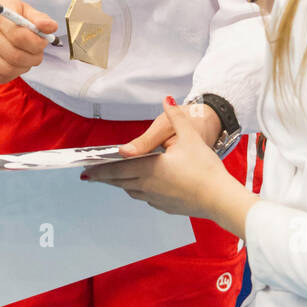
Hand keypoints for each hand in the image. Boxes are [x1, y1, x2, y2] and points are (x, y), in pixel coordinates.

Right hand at [0, 0, 58, 84]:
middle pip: (15, 56)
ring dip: (24, 68)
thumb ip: (38, 18)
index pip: (20, 36)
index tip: (43, 41)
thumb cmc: (2, 16)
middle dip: (33, 58)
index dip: (38, 43)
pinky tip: (14, 64)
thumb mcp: (20, 9)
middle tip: (38, 54)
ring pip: (8, 70)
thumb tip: (51, 27)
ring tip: (27, 59)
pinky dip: (13, 74)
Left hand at [84, 99, 257, 235]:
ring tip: (115, 179)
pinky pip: (146, 198)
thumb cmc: (205, 169)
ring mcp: (156, 199)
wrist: (220, 198)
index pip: (116, 170)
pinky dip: (138, 191)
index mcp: (149, 169)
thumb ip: (175, 116)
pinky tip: (141, 187)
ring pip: (132, 191)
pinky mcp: (166, 207)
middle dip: (104, 178)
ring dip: (121, 184)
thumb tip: (167, 99)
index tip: (85, 171)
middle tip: (90, 176)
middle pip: (119, 182)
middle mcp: (148, 186)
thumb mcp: (189, 137)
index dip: (99, 170)